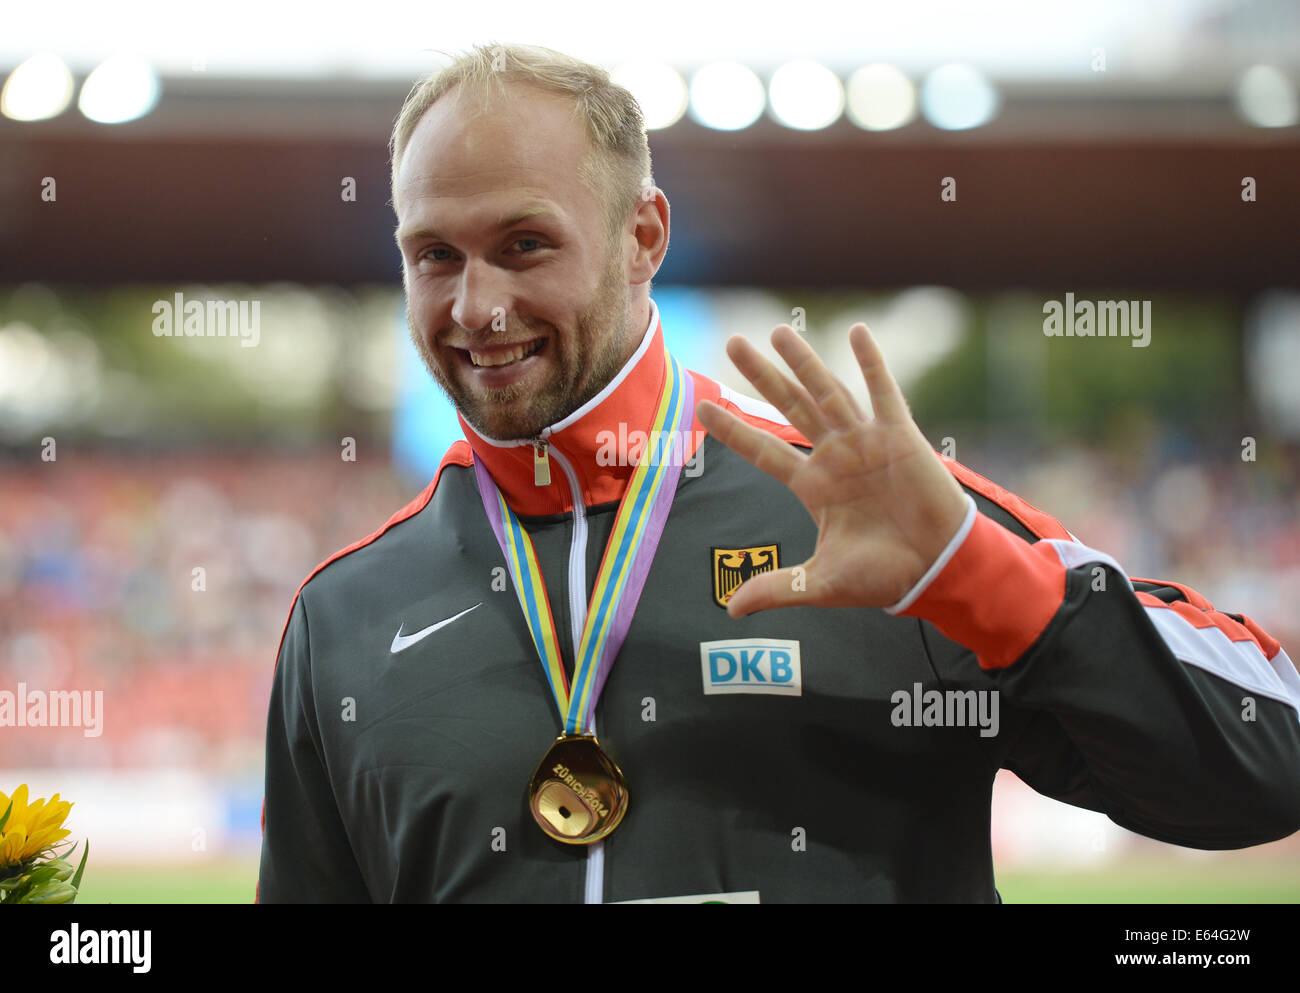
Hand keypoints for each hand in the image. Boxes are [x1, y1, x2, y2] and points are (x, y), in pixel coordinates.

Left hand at [695, 324, 968, 616]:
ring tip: (777, 331)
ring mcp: (865, 442)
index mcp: (814, 485)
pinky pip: (883, 392)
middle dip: (761, 375)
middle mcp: (835, 456)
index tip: (702, 407)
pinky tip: (857, 332)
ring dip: (804, 361)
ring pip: (827, 391)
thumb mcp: (821, 584)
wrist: (937, 569)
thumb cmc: (884, 577)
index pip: (764, 450)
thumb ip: (778, 590)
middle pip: (789, 406)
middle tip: (732, 343)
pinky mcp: (899, 436)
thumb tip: (730, 610)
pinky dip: (871, 362)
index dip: (734, 429)